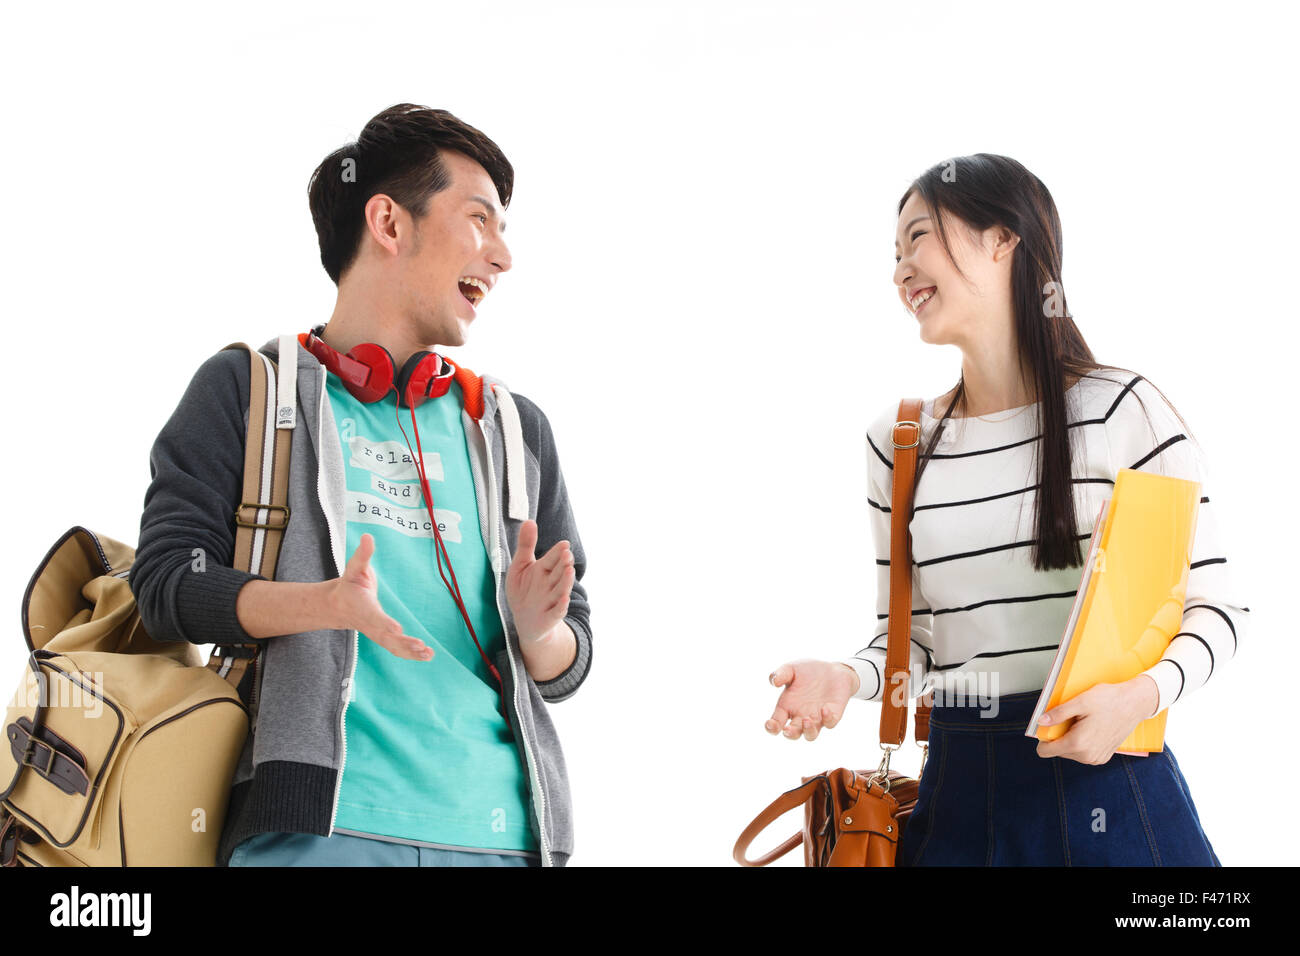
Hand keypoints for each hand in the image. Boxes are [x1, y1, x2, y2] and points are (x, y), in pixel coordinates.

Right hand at [326, 533, 433, 660]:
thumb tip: (368, 536)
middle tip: (420, 645)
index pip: (374, 617)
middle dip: (403, 643)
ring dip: (411, 652)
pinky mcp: (382, 637)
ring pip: (393, 647)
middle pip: (386, 637)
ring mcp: (376, 633)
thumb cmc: (349, 585)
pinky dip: (411, 654)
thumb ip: (362, 554)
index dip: (385, 623)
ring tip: (428, 654)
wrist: (337, 606)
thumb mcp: (354, 567)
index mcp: (363, 607)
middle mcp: (370, 624)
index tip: (396, 628)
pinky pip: (396, 649)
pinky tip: (427, 655)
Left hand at [506, 520, 574, 642]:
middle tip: (567, 555)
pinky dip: (561, 606)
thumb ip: (526, 545)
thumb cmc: (523, 590)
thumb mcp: (520, 566)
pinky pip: (557, 611)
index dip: (557, 552)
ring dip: (565, 582)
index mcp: (544, 570)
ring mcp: (552, 600)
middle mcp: (550, 584)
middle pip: (559, 572)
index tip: (564, 545)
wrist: (525, 620)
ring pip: (560, 590)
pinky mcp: (550, 617)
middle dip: (563, 564)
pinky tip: (563, 600)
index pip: (552, 559)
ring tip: (569, 571)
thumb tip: (529, 520)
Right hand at [765, 660, 858, 740]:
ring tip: (807, 720)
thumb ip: (781, 674)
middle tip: (787, 729)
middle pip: (793, 734)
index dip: (771, 728)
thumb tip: (773, 682)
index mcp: (787, 707)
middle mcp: (800, 716)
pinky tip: (825, 708)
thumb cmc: (808, 671)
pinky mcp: (833, 715)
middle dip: (790, 734)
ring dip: (808, 731)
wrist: (833, 669)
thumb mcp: (792, 669)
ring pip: (811, 735)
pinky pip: (830, 723)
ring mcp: (817, 718)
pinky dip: (827, 719)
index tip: (770, 723)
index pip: (776, 723)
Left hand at [1034, 676, 1159, 763]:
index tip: (1048, 726)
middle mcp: (1087, 756)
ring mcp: (1096, 758)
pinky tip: (1090, 728)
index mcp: (1078, 743)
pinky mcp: (1103, 757)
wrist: (1135, 704)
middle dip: (1060, 735)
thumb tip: (1041, 721)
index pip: (1046, 751)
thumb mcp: (1080, 702)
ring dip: (1071, 739)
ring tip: (1083, 722)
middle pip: (1058, 751)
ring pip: (1070, 752)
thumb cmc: (1109, 700)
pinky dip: (1082, 742)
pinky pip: (1083, 753)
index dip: (1043, 737)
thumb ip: (1058, 714)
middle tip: (1072, 719)